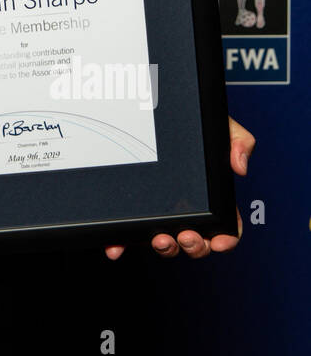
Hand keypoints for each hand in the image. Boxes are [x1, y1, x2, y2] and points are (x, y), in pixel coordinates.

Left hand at [104, 116, 253, 260]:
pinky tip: (116, 247)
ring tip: (160, 239)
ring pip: (165, 242)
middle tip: (187, 237)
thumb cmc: (189, 121)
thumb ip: (237, 139)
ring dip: (165, 248)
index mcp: (210, 197)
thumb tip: (240, 166)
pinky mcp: (134, 211)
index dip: (226, 239)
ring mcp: (159, 212)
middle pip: (196, 241)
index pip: (226, 226)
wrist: (149, 107)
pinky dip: (122, 244)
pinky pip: (128, 233)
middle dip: (195, 246)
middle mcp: (185, 209)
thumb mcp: (217, 125)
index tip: (221, 241)